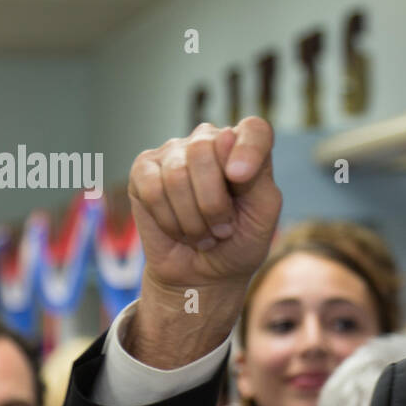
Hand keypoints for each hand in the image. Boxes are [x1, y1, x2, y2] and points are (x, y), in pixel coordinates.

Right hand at [130, 117, 281, 294]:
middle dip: (213, 204)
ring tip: (202, 234)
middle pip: (204, 151)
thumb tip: (226, 137)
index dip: (248, 149)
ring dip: (192, 220)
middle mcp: (210, 141)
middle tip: (222, 229)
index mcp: (246, 150)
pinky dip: (168, 220)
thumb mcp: (262, 217)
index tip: (240, 179)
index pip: (254, 130)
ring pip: (177, 175)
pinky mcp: (144, 169)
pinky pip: (152, 189)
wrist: (202, 275)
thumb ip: (257, 177)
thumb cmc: (238, 244)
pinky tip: (177, 229)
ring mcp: (174, 152)